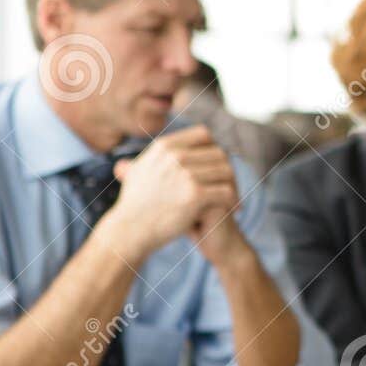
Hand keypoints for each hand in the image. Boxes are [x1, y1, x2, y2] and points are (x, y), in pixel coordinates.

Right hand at [101, 126, 242, 264]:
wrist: (130, 230)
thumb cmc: (133, 206)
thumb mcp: (136, 173)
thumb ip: (147, 161)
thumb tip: (141, 156)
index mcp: (164, 146)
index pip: (203, 134)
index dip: (213, 148)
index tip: (216, 166)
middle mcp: (175, 155)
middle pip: (219, 153)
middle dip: (227, 170)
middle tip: (231, 186)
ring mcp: (185, 174)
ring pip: (226, 172)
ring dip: (234, 186)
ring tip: (234, 200)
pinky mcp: (194, 194)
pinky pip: (226, 191)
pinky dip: (234, 201)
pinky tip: (233, 210)